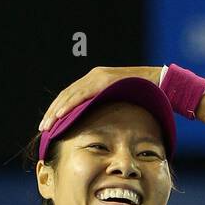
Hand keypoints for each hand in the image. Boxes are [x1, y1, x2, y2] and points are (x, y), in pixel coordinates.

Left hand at [38, 66, 162, 130]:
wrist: (163, 83)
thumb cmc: (144, 96)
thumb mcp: (120, 103)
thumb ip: (107, 109)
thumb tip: (98, 126)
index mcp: (95, 81)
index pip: (70, 96)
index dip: (57, 110)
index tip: (48, 125)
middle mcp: (94, 76)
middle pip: (66, 96)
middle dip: (52, 113)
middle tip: (42, 128)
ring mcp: (98, 76)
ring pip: (70, 95)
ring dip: (57, 111)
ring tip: (47, 125)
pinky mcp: (104, 80)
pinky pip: (83, 94)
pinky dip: (70, 105)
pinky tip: (60, 115)